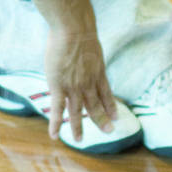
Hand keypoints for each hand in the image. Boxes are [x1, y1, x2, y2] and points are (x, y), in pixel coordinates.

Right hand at [44, 25, 117, 141]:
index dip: (111, 106)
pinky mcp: (59, 87)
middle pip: (96, 106)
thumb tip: (90, 53)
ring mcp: (74, 87)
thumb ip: (91, 56)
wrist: (73, 30)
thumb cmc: (80, 32)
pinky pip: (58, 110)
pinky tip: (55, 136)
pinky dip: (57, 124)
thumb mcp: (93, 46)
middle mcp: (89, 84)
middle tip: (109, 131)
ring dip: (79, 127)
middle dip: (102, 120)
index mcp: (98, 73)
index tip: (116, 116)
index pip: (107, 94)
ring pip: (78, 112)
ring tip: (80, 140)